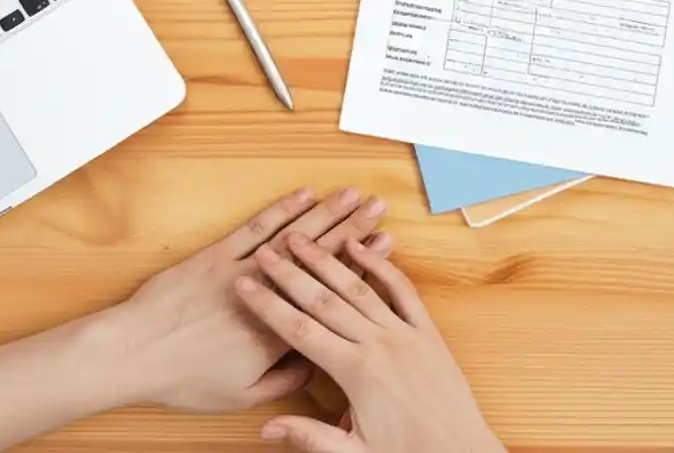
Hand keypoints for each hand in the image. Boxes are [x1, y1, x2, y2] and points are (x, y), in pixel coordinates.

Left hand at [107, 188, 392, 413]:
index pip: (331, 294)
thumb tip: (311, 366)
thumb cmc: (181, 379)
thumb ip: (281, 382)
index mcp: (278, 334)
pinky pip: (255, 228)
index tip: (385, 248)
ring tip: (353, 196)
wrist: (133, 353)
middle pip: (320, 257)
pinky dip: (281, 210)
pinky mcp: (216, 256)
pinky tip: (304, 195)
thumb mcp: (238, 396)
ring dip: (326, 213)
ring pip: (293, 237)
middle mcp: (267, 296)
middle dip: (354, 230)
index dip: (362, 269)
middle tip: (379, 211)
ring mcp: (241, 270)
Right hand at [235, 235, 505, 452]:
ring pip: (358, 288)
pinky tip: (360, 246)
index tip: (245, 285)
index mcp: (357, 373)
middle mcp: (379, 345)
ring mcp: (405, 335)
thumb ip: (310, 436)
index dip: (269, 306)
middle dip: (290, 274)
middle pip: (323, 300)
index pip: (300, 331)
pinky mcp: (428, 333)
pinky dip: (380, 266)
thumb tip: (267, 428)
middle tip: (266, 251)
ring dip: (328, 261)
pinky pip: (402, 291)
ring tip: (302, 239)